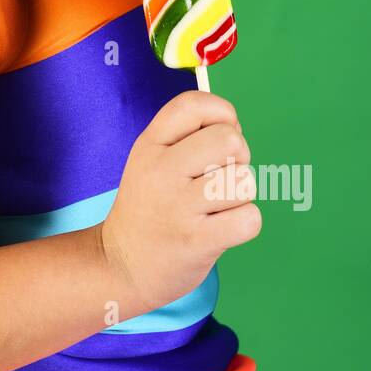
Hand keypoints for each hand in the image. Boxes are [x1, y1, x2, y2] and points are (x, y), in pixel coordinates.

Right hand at [97, 90, 259, 318]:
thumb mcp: (150, 161)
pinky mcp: (197, 241)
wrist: (121, 265)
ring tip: (216, 207)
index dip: (221, 114)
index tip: (218, 135)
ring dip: (240, 195)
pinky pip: (249, 218)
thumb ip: (187, 137)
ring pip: (243, 181)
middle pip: (230, 141)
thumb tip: (234, 126)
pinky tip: (221, 228)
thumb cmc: (149, 207)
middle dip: (238, 158)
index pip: (194, 105)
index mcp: (149, 145)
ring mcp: (178, 207)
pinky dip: (244, 223)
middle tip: (219, 178)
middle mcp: (161, 171)